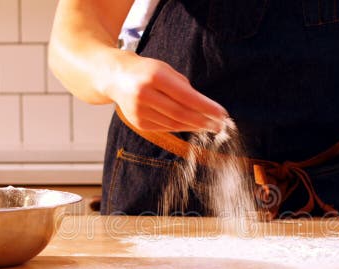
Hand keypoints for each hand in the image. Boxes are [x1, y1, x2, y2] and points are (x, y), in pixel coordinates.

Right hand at [105, 54, 226, 131]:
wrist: (116, 76)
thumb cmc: (147, 71)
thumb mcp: (166, 70)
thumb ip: (184, 87)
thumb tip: (206, 108)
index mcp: (154, 76)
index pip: (187, 97)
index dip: (206, 108)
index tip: (222, 113)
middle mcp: (144, 94)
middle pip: (181, 114)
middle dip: (203, 121)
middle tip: (219, 125)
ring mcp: (139, 111)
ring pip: (174, 124)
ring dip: (194, 126)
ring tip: (209, 126)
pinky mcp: (138, 122)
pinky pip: (165, 128)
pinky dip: (181, 127)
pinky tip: (192, 126)